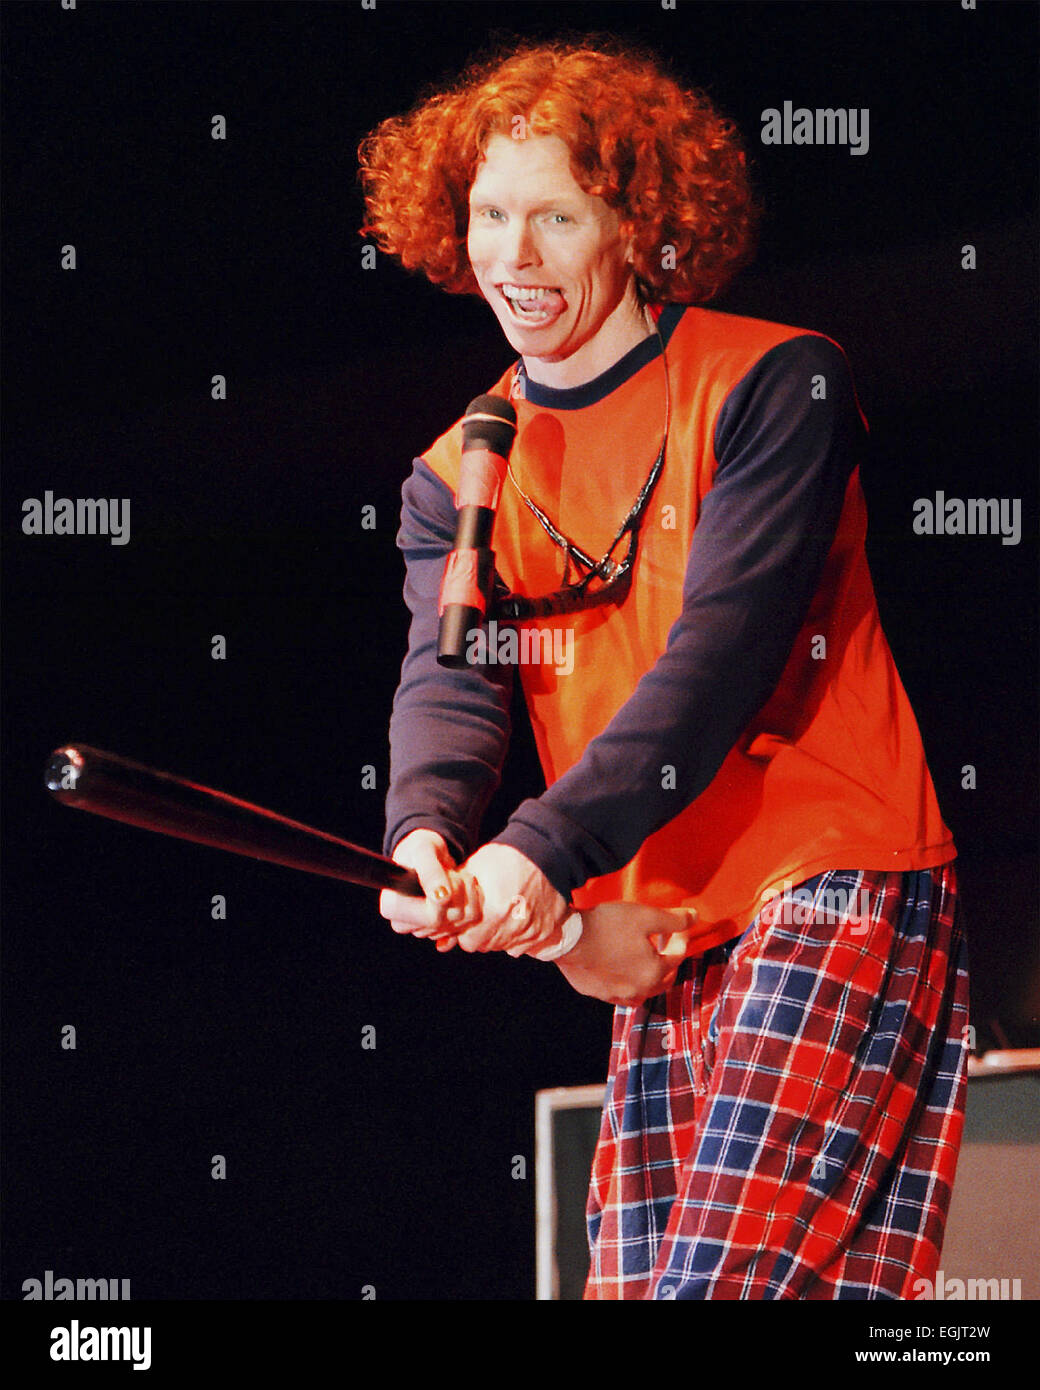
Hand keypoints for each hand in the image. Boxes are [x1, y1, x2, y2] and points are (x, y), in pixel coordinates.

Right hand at [378, 828, 482, 950]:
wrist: (430, 853)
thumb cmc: (420, 848)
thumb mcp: (423, 850)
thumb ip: (430, 871)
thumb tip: (441, 896)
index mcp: (392, 907)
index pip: (430, 917)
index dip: (446, 898)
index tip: (447, 875)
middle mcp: (403, 924)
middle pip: (446, 923)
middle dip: (458, 893)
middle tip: (454, 873)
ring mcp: (422, 929)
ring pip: (459, 923)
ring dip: (466, 895)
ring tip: (457, 876)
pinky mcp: (439, 930)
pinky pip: (467, 924)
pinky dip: (471, 902)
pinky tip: (464, 888)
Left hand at [451, 843, 568, 953]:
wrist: (545, 851)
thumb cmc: (504, 858)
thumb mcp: (473, 869)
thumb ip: (453, 897)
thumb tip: (438, 926)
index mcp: (491, 910)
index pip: (465, 939)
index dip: (462, 929)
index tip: (465, 918)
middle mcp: (511, 925)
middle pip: (483, 945)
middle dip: (476, 934)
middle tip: (481, 915)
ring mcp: (529, 931)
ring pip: (502, 946)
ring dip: (496, 935)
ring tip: (499, 913)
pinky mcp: (543, 932)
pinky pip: (522, 946)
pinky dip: (516, 936)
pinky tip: (515, 917)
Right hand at [555, 901, 710, 1006]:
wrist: (567, 937)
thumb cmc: (608, 925)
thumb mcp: (646, 915)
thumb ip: (674, 919)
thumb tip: (695, 917)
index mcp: (654, 973)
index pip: (677, 956)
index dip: (680, 938)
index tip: (678, 925)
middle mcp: (638, 991)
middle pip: (663, 978)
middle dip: (668, 960)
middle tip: (664, 941)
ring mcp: (615, 995)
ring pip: (642, 990)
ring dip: (649, 975)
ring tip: (644, 957)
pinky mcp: (597, 993)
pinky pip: (619, 991)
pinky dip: (627, 980)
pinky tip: (620, 965)